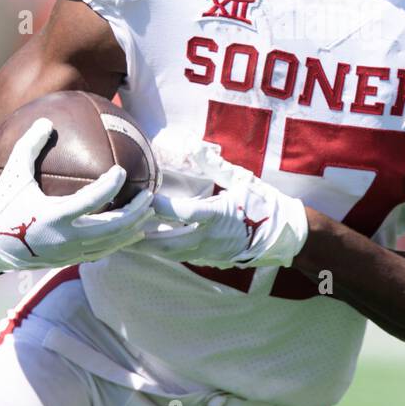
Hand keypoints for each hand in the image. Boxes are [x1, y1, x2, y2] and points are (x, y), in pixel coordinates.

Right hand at [0, 118, 153, 273]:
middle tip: (148, 196)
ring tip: (147, 212)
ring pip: (111, 244)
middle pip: (112, 228)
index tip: (122, 171)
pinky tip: (131, 230)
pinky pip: (102, 252)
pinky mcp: (70, 261)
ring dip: (132, 228)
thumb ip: (28, 147)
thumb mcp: (12, 175)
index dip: (111, 186)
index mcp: (53, 216)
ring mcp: (70, 253)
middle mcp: (65, 238)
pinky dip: (119, 241)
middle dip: (134, 212)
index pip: (92, 200)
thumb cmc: (2, 206)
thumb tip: (46, 121)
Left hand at [141, 130, 306, 268]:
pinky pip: (181, 257)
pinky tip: (150, 246)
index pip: (181, 213)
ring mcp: (209, 252)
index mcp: (217, 215)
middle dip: (140, 237)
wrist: (285, 235)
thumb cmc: (264, 203)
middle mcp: (210, 238)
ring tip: (125, 240)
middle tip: (119, 228)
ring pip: (171, 254)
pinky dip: (163, 252)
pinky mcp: (211, 260)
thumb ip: (214, 166)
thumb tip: (194, 146)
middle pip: (166, 242)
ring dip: (148, 248)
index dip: (159, 207)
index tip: (142, 197)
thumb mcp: (242, 180)